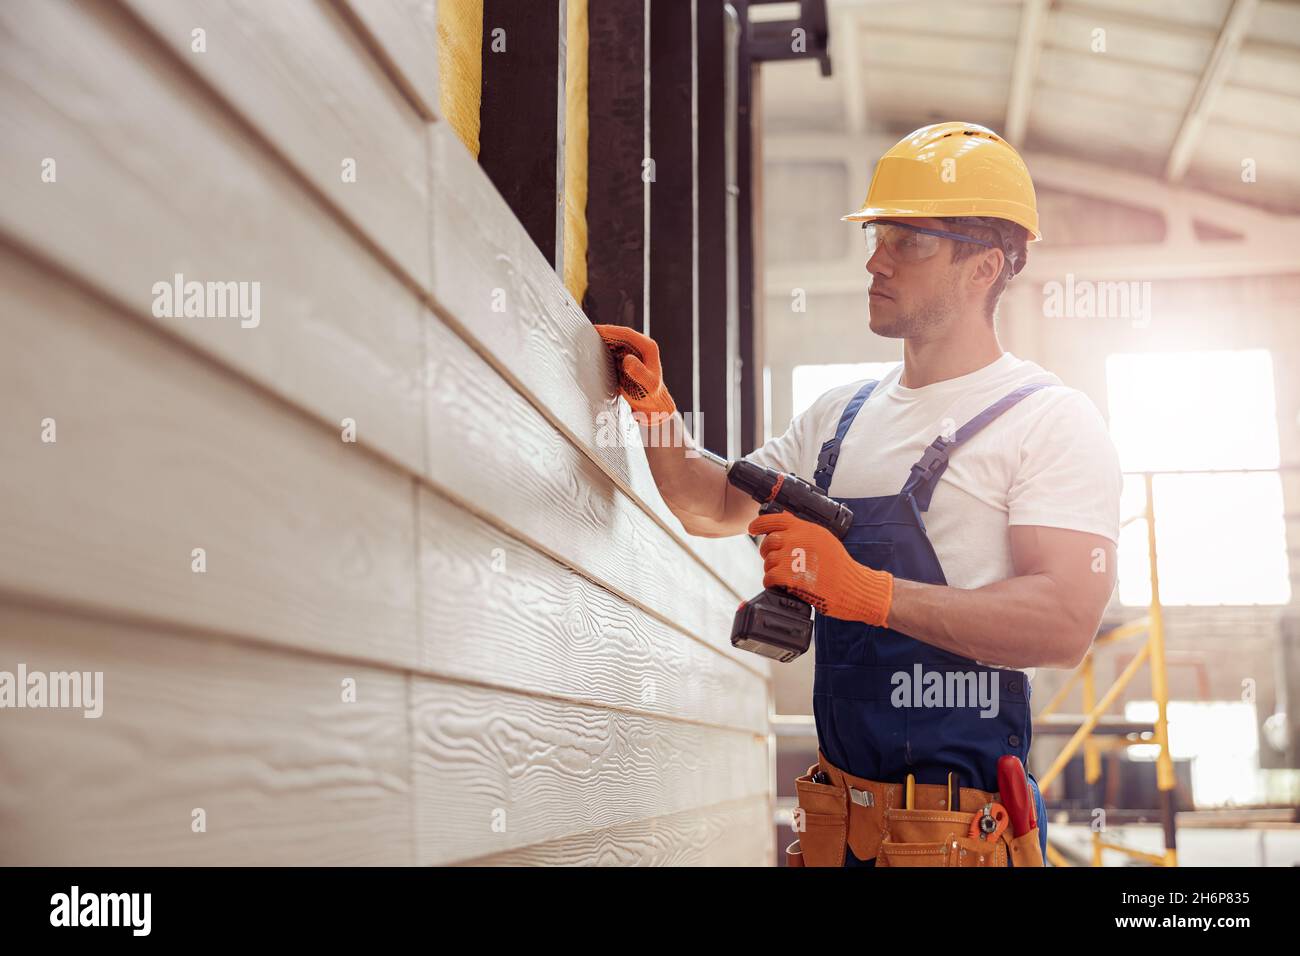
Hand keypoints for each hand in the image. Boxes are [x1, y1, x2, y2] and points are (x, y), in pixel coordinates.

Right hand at [593, 324, 675, 416]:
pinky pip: (612, 351)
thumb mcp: (648, 384)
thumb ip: (638, 371)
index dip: (610, 331)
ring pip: (613, 342)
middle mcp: (640, 346)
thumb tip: (627, 359)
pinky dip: (602, 351)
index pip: (627, 334)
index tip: (596, 330)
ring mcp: (632, 351)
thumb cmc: (651, 395)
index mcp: (648, 347)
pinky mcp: (624, 358)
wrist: (651, 403)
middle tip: (586, 335)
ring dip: (601, 342)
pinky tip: (593, 355)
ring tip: (587, 344)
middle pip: (618, 336)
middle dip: (603, 335)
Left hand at [748, 511, 893, 626]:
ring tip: (783, 576)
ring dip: (771, 570)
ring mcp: (794, 558)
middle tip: (773, 560)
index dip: (760, 523)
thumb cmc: (841, 567)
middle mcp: (799, 540)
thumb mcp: (825, 540)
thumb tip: (785, 524)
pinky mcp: (791, 576)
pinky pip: (769, 577)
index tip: (752, 528)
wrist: (854, 587)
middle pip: (769, 541)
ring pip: (768, 561)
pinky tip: (780, 585)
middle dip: (767, 552)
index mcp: (807, 529)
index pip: (776, 519)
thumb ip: (805, 532)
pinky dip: (771, 582)